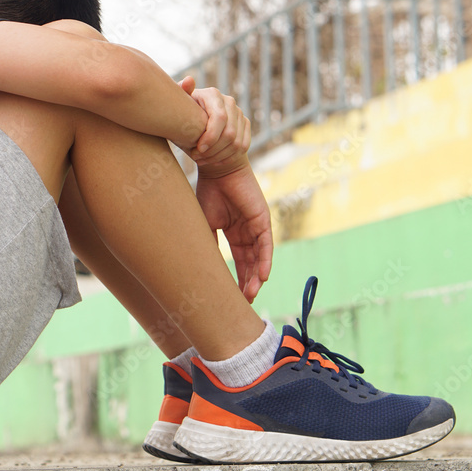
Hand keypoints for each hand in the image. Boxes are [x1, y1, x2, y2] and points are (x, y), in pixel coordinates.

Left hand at [178, 76, 249, 173]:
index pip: (219, 118)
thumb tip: (189, 80)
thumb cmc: (183, 121)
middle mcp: (229, 101)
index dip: (210, 137)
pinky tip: (213, 160)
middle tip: (197, 157)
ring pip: (236, 143)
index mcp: (212, 95)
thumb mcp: (179, 111)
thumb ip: (181, 94)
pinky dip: (227, 157)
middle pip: (229, 133)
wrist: (197, 131)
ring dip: (218, 156)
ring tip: (202, 159)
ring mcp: (239, 112)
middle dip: (213, 150)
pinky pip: (241, 146)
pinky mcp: (245, 124)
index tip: (197, 150)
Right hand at [195, 165, 272, 303]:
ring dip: (256, 277)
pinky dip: (265, 261)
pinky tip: (262, 276)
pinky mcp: (263, 219)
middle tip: (243, 302)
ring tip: (251, 294)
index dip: (237, 278)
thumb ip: (209, 243)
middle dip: (247, 282)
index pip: (239, 261)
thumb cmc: (209, 192)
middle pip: (251, 263)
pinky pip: (266, 244)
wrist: (217, 168)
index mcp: (234, 232)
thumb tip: (204, 267)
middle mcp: (248, 231)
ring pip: (259, 257)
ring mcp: (257, 226)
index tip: (232, 296)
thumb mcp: (205, 223)